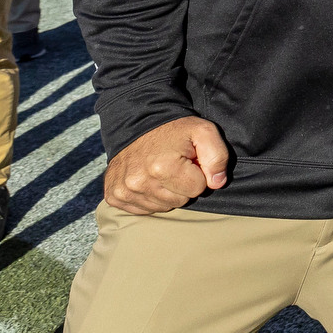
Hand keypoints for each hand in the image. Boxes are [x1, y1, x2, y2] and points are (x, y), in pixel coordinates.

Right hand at [104, 115, 229, 213]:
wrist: (137, 123)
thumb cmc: (174, 129)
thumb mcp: (203, 132)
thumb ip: (217, 156)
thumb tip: (217, 183)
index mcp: (162, 168)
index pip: (198, 189)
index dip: (198, 174)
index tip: (189, 161)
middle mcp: (139, 183)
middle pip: (180, 201)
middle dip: (182, 184)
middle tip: (175, 165)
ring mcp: (124, 191)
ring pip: (162, 207)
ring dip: (165, 192)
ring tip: (160, 170)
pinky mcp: (114, 196)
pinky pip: (142, 210)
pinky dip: (148, 197)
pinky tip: (147, 179)